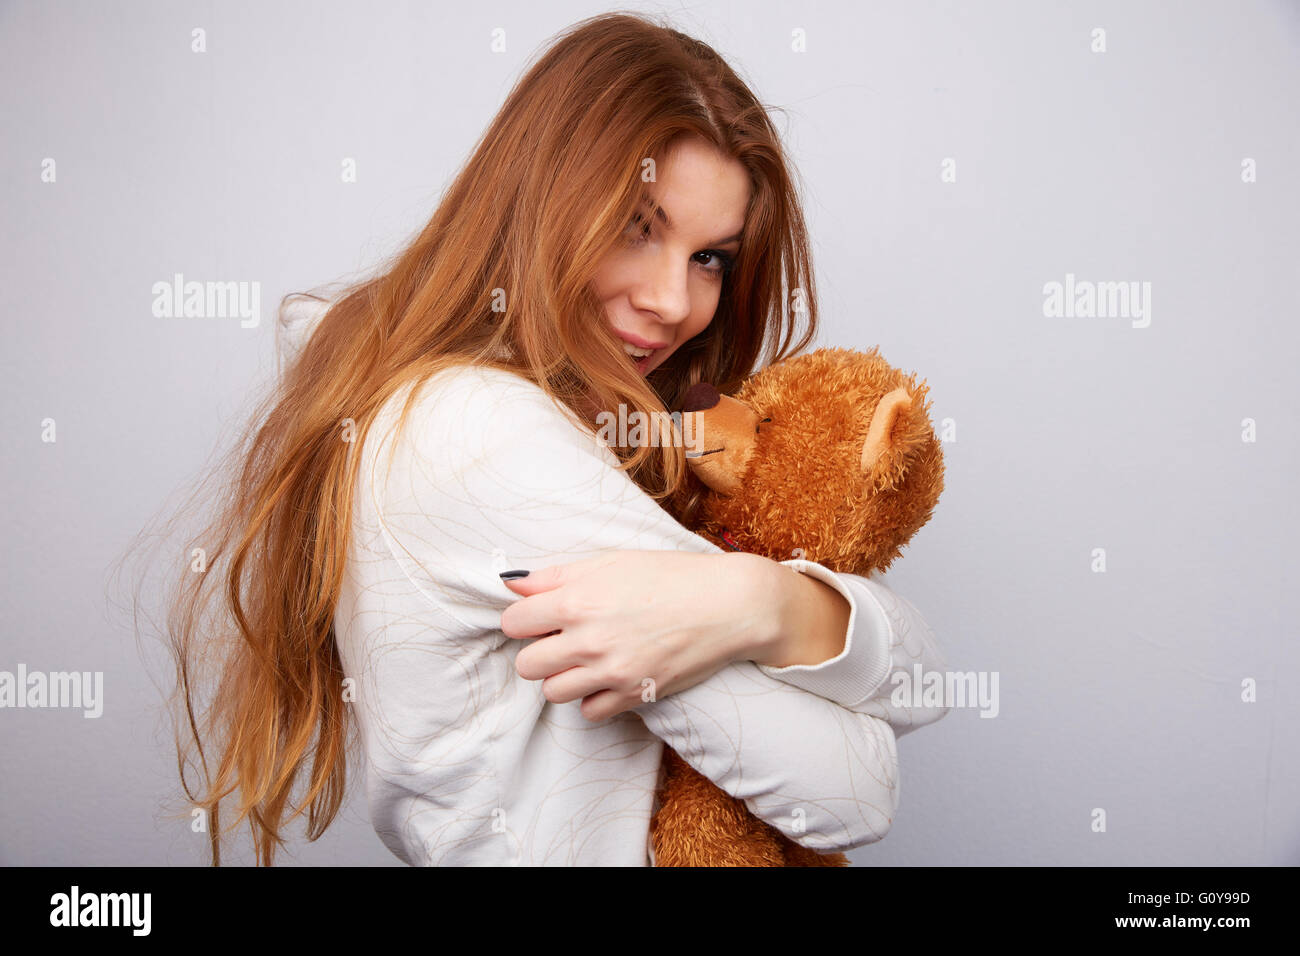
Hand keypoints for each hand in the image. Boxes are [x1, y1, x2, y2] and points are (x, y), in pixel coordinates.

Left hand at [499, 550, 783, 720]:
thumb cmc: (670, 576)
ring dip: (564, 677)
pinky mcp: (634, 695)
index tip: (540, 617)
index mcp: (577, 600)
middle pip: (525, 664)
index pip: (512, 623)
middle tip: (564, 640)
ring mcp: (611, 672)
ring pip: (553, 692)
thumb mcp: (610, 562)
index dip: (524, 619)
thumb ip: (555, 575)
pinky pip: (589, 713)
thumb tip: (512, 584)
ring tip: (587, 659)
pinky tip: (609, 677)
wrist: (728, 604)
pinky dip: (593, 699)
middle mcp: (588, 639)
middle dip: (539, 651)